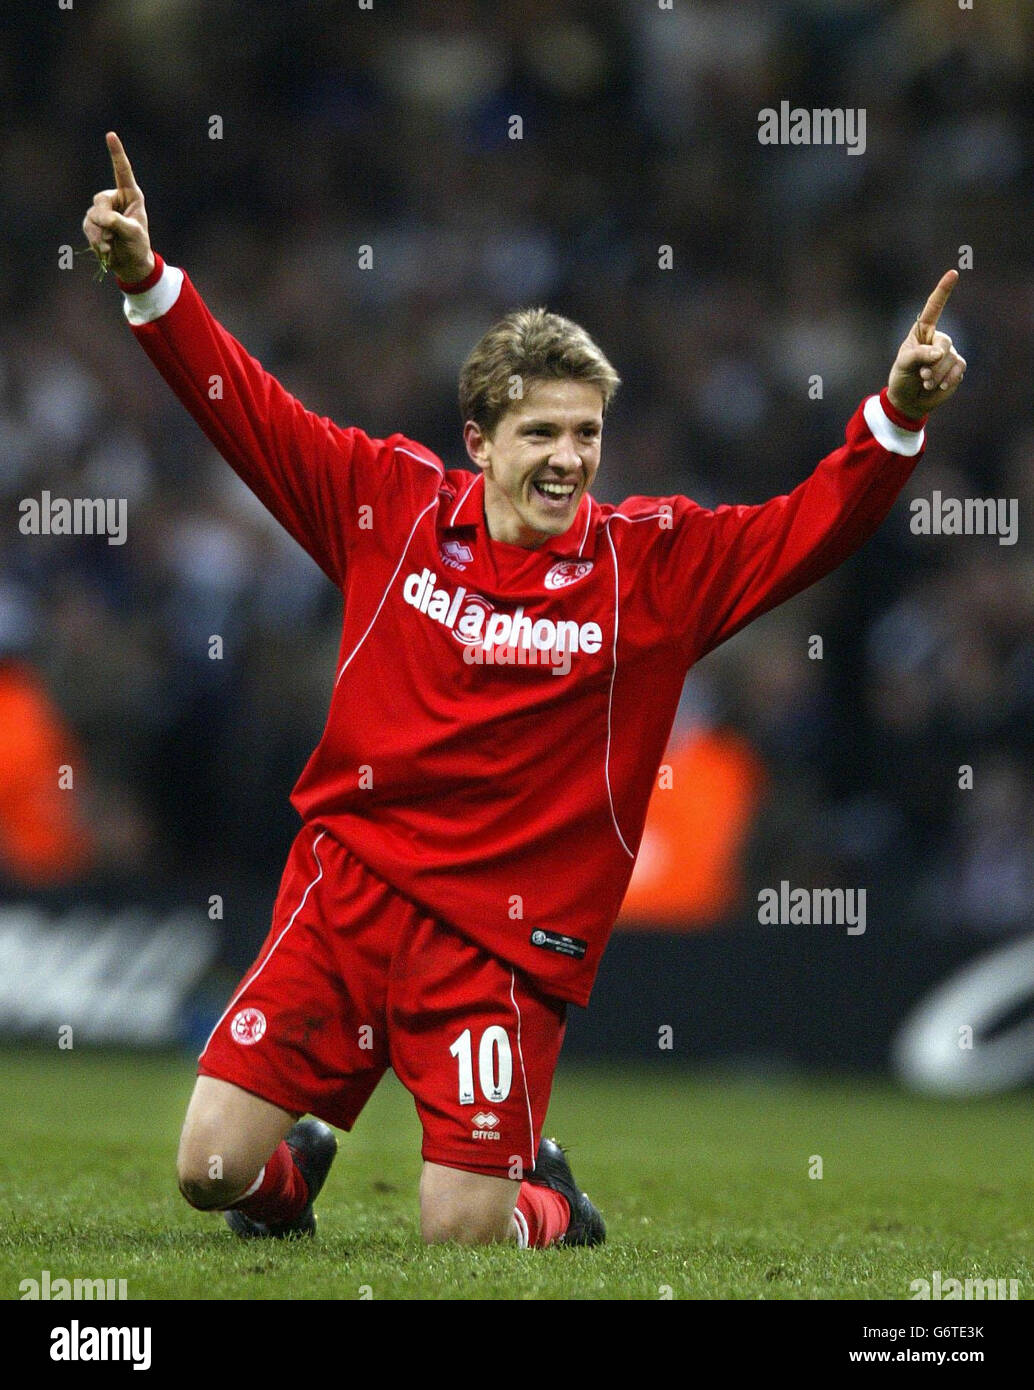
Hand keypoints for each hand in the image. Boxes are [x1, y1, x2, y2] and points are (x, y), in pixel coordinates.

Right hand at [82, 132, 154, 283]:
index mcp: (131, 195)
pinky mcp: (93, 222)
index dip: (116, 153)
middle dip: (104, 219)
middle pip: (100, 200)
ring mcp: (102, 210)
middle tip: (111, 235)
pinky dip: (95, 239)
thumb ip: (117, 223)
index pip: (122, 171)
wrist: (130, 264)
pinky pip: (88, 226)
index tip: (110, 135)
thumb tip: (99, 217)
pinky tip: (105, 249)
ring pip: (92, 215)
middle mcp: (115, 199)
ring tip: (111, 245)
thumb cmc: (137, 246)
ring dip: (100, 234)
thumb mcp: (133, 234)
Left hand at [886, 270, 965, 419]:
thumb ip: (919, 355)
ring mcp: (949, 354)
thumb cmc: (902, 378)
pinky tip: (940, 386)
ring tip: (926, 383)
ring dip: (937, 375)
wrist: (909, 401)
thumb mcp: (903, 364)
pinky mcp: (957, 368)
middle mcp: (937, 340)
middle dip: (932, 363)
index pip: (934, 308)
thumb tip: (940, 353)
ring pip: (951, 359)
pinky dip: (948, 379)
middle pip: (944, 343)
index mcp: (922, 332)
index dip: (943, 290)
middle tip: (921, 376)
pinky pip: (958, 369)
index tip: (953, 273)